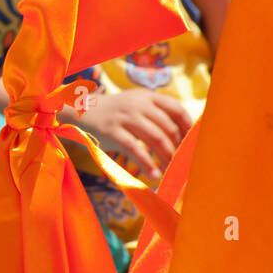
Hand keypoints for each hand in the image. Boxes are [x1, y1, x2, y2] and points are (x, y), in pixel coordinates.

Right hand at [74, 89, 194, 179]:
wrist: (80, 110)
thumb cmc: (114, 112)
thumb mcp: (135, 104)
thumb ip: (156, 114)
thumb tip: (182, 137)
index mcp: (147, 97)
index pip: (176, 109)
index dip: (188, 127)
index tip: (193, 144)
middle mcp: (138, 104)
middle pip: (168, 128)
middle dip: (179, 149)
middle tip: (183, 164)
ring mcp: (125, 117)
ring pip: (156, 139)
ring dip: (167, 158)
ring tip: (171, 172)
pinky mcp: (113, 131)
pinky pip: (135, 149)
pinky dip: (147, 164)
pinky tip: (153, 175)